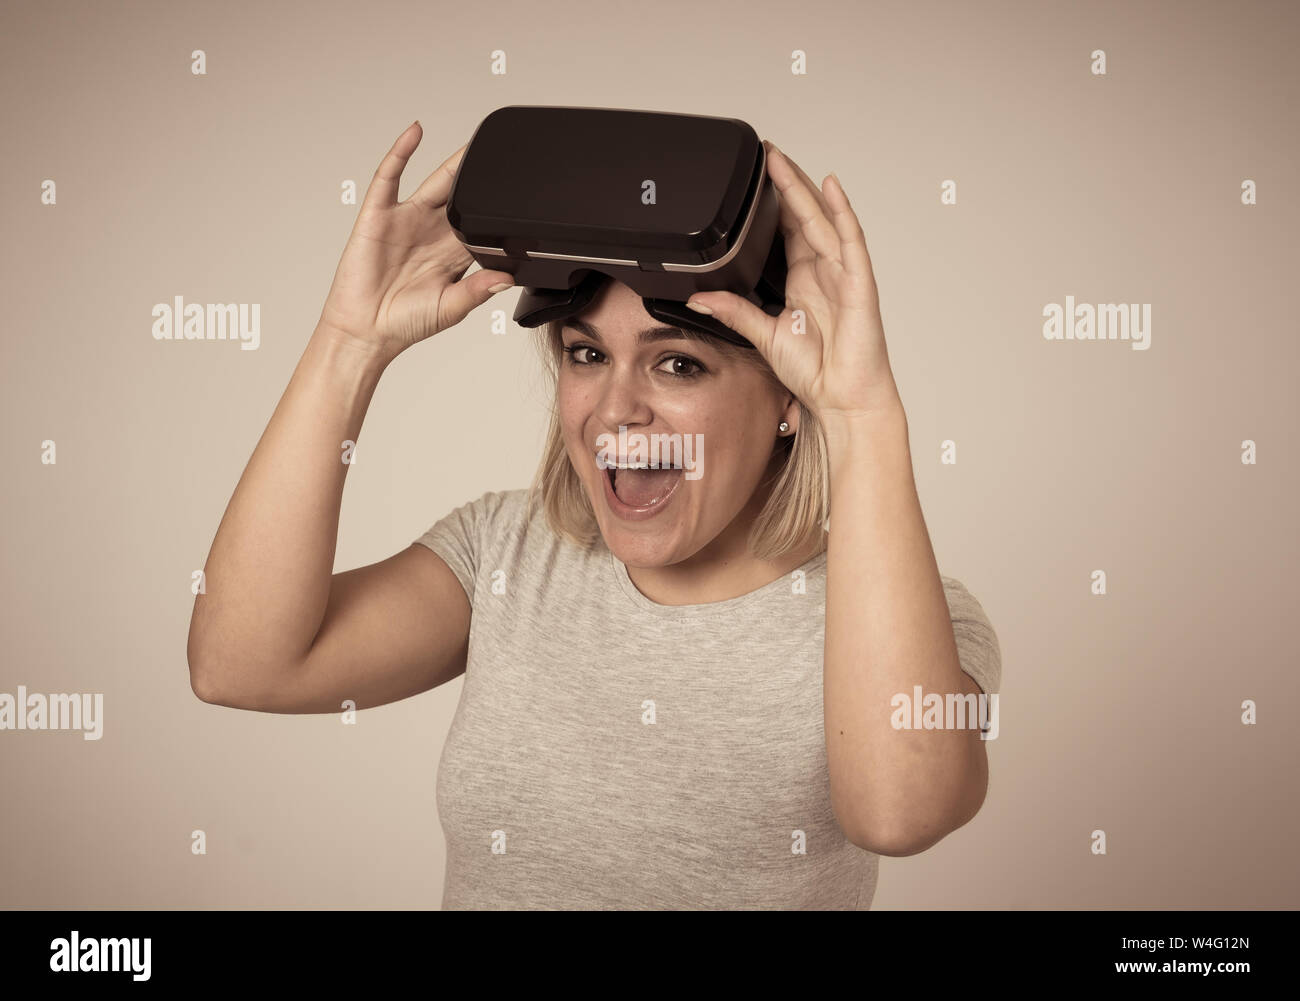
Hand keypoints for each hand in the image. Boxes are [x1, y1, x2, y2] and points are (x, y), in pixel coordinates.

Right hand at [316, 121, 514, 364]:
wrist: (366, 331)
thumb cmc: (406, 323)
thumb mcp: (451, 308)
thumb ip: (477, 290)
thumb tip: (506, 278)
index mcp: (454, 254)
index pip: (483, 223)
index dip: (500, 208)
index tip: (524, 192)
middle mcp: (433, 232)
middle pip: (464, 196)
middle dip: (482, 177)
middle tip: (506, 156)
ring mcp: (407, 220)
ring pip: (436, 182)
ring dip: (453, 162)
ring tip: (474, 141)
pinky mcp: (379, 214)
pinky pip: (390, 176)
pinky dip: (401, 152)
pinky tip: (415, 132)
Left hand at [685, 140, 902, 424]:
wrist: (842, 399)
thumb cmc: (815, 372)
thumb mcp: (762, 335)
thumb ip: (734, 312)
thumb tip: (701, 296)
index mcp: (802, 280)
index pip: (786, 230)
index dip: (773, 202)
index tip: (754, 178)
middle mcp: (823, 272)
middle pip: (803, 216)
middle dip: (785, 184)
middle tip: (765, 154)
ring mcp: (843, 274)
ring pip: (821, 221)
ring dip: (802, 190)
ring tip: (781, 162)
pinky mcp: (859, 284)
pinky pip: (850, 241)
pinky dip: (841, 212)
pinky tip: (830, 187)